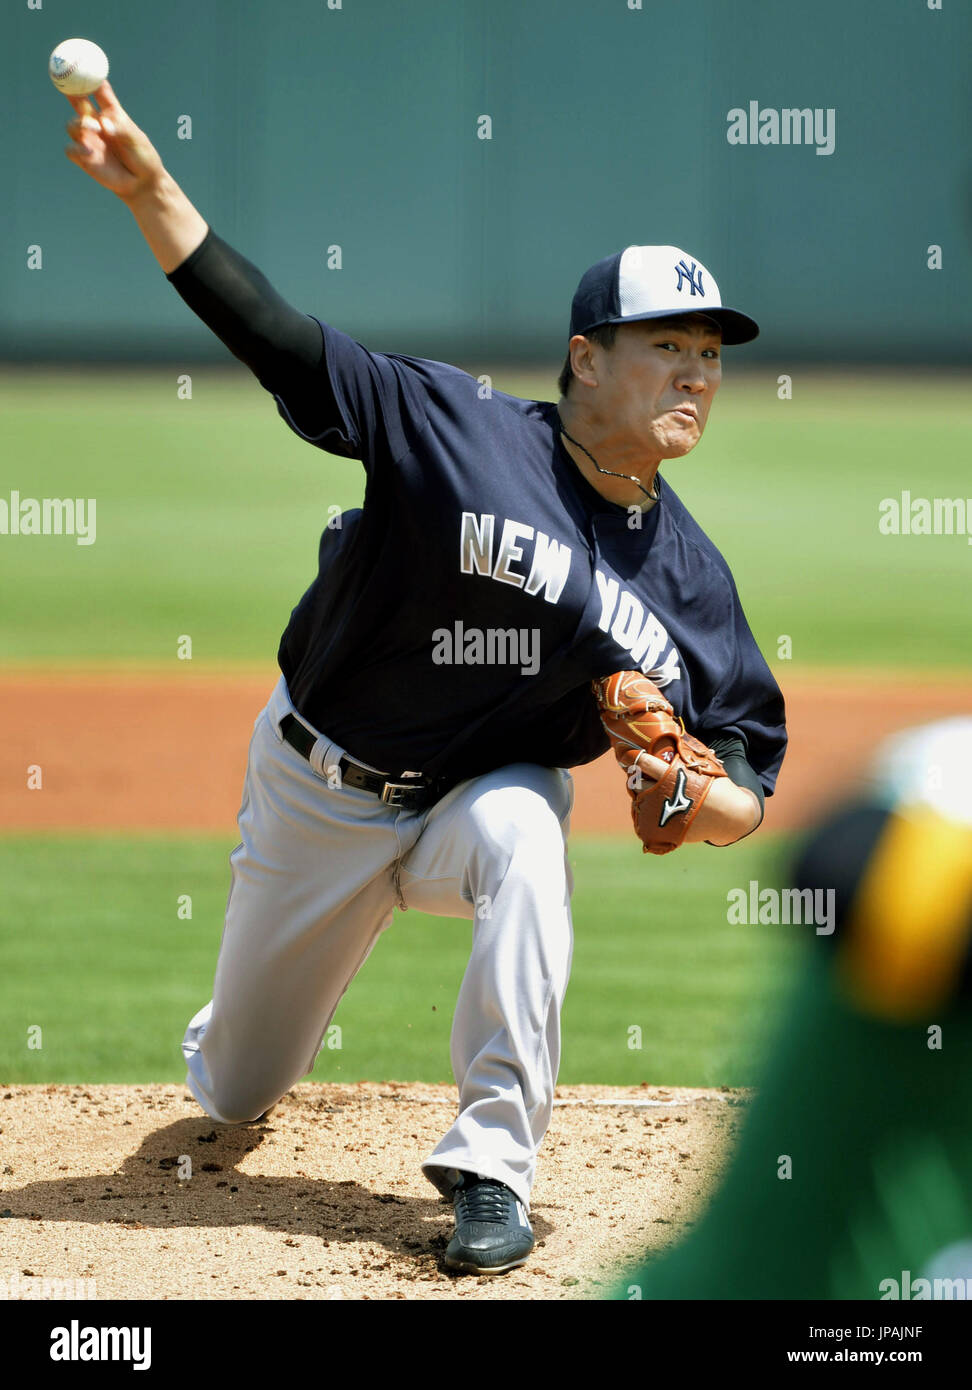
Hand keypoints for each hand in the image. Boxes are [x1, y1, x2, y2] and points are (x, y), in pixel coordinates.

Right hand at [62, 79, 164, 202]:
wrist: (142, 184)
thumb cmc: (143, 158)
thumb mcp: (137, 140)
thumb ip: (121, 129)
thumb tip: (103, 124)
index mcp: (112, 113)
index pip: (99, 91)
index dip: (92, 78)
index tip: (87, 67)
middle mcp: (97, 123)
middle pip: (78, 101)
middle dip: (70, 90)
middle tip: (69, 83)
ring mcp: (89, 140)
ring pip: (72, 125)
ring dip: (80, 124)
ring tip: (94, 128)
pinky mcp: (84, 158)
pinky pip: (71, 149)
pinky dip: (77, 149)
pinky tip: (89, 152)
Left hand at [627, 752, 761, 845]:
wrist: (732, 816)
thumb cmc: (718, 787)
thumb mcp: (705, 767)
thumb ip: (687, 756)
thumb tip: (675, 733)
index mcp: (676, 776)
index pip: (646, 763)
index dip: (634, 756)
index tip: (626, 753)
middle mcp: (667, 795)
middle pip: (638, 783)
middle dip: (634, 776)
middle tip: (634, 772)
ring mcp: (666, 815)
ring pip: (639, 802)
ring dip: (639, 794)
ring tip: (643, 789)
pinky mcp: (668, 830)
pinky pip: (646, 821)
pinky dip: (645, 813)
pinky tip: (650, 806)